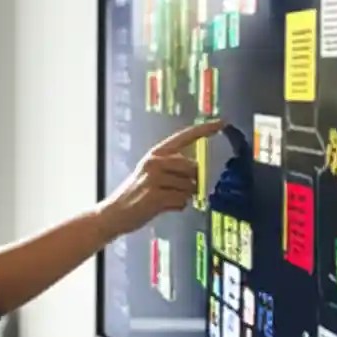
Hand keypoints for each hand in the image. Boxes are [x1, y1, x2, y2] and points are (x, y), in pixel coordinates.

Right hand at [95, 119, 225, 238]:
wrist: (114, 213)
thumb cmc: (137, 194)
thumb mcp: (151, 173)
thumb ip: (174, 168)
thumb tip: (199, 173)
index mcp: (155, 154)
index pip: (184, 137)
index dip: (204, 129)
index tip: (222, 123)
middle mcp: (154, 162)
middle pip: (193, 167)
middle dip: (191, 181)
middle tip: (174, 190)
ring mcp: (154, 178)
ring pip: (190, 187)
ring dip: (183, 196)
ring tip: (165, 199)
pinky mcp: (155, 196)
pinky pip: (182, 200)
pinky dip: (177, 206)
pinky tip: (163, 206)